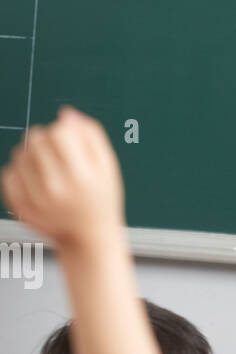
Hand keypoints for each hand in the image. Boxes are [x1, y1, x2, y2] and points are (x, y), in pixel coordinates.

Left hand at [0, 107, 124, 250]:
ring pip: (20, 153)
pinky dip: (20, 172)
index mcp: (82, 176)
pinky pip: (9, 174)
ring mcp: (36, 200)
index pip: (59, 133)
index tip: (68, 143)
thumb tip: (65, 115)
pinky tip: (35, 181)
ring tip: (46, 169)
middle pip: (36, 140)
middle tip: (56, 154)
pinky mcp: (21, 206)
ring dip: (31, 154)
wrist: (89, 238)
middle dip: (45, 140)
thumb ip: (91, 135)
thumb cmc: (100, 199)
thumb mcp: (108, 167)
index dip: (63, 132)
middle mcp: (57, 188)